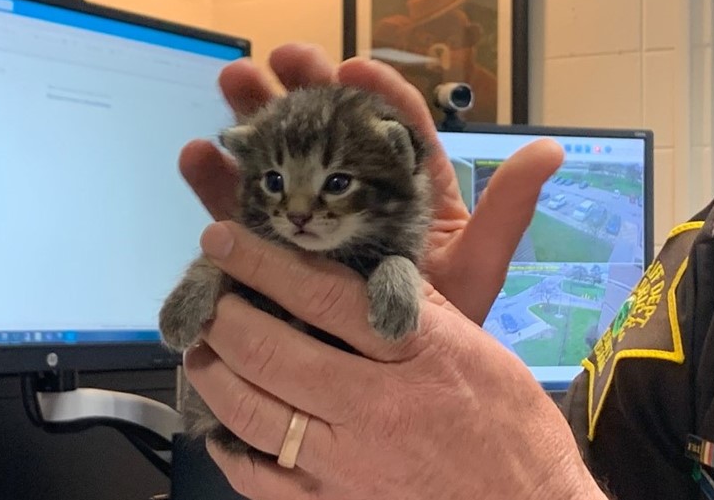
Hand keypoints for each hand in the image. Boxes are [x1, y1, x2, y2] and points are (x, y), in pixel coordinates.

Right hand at [178, 44, 562, 322]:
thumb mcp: (478, 264)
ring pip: (279, 155)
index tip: (355, 67)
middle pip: (327, 126)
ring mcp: (308, 215)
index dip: (375, 92)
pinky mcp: (271, 247)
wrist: (393, 384)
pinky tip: (199, 154)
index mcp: (404, 189)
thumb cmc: (443, 324)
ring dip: (255, 116)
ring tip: (233, 80)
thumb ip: (507, 209)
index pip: (391, 126)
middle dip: (305, 87)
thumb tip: (551, 148)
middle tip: (284, 57)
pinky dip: (218, 181)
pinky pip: (242, 210)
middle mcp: (350, 192)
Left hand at [184, 221, 604, 499]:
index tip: (223, 237)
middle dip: (223, 316)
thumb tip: (364, 266)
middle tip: (204, 296)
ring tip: (202, 349)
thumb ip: (417, 308)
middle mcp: (372, 404)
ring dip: (215, 374)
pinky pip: (260, 481)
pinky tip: (220, 430)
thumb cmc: (512, 425)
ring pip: (252, 413)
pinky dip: (230, 451)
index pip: (319, 294)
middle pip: (270, 351)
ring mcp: (347, 461)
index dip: (262, 262)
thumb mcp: (477, 347)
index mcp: (413, 352)